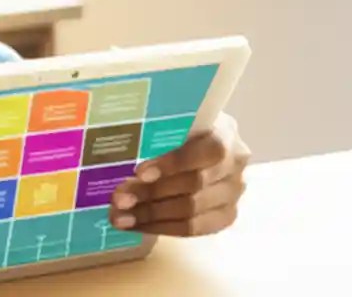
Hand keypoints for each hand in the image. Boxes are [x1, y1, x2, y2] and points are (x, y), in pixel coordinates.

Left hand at [109, 112, 249, 236]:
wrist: (199, 144)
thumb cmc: (178, 129)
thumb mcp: (171, 121)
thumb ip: (154, 130)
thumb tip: (116, 143)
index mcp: (225, 133)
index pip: (208, 151)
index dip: (174, 163)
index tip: (140, 172)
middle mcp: (236, 165)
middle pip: (195, 185)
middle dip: (151, 193)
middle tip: (119, 198)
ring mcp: (233, 194)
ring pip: (192, 212)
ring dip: (150, 215)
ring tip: (119, 216)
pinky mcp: (224, 217)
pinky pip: (193, 230)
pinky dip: (160, 228)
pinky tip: (135, 225)